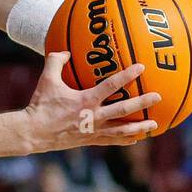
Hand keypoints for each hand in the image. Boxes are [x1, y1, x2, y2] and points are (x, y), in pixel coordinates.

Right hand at [22, 52, 159, 152]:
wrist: (34, 132)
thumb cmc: (40, 105)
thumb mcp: (46, 80)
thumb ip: (55, 62)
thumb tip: (66, 51)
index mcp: (85, 100)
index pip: (111, 86)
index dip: (127, 75)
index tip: (141, 68)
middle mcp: (93, 116)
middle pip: (123, 110)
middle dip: (142, 103)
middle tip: (157, 97)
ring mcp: (93, 130)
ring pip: (122, 130)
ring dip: (139, 127)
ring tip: (154, 124)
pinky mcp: (90, 140)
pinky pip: (111, 140)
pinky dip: (125, 140)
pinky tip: (136, 139)